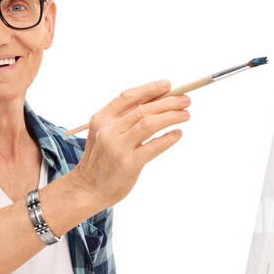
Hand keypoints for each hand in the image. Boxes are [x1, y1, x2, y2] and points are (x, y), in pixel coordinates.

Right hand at [71, 80, 189, 208]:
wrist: (88, 189)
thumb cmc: (101, 161)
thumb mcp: (104, 134)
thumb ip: (123, 120)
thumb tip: (155, 103)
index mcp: (102, 119)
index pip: (128, 97)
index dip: (149, 89)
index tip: (168, 85)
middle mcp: (109, 130)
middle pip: (142, 109)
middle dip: (168, 102)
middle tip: (186, 100)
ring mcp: (118, 147)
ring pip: (149, 124)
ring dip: (170, 117)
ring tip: (186, 114)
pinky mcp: (129, 164)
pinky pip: (153, 146)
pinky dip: (168, 138)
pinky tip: (178, 133)